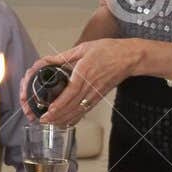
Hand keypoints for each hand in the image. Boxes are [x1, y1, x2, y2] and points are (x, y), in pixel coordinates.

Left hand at [20, 39, 142, 126]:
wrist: (128, 58)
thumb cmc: (108, 51)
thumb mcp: (83, 48)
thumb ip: (63, 56)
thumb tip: (46, 61)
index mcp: (85, 72)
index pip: (72, 91)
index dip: (60, 103)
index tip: (50, 110)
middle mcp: (91, 86)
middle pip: (73, 105)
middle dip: (57, 115)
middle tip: (43, 119)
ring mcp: (95, 94)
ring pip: (78, 111)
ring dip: (63, 119)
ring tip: (50, 123)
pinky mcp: (98, 98)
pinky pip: (85, 111)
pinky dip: (74, 118)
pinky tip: (65, 122)